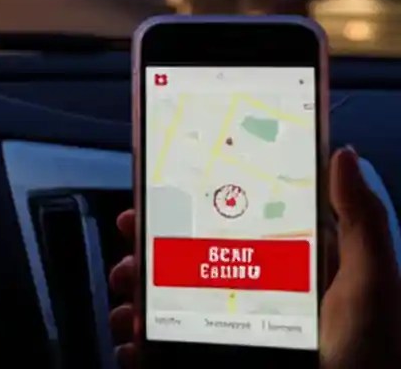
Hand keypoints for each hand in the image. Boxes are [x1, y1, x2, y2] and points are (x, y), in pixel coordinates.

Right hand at [108, 147, 400, 368]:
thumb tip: (341, 154)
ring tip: (130, 304)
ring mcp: (226, 332)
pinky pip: (160, 348)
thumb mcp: (370, 284)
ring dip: (134, 295)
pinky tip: (135, 342)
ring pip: (163, 301)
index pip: (225, 223)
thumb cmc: (367, 355)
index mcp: (284, 266)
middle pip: (182, 259)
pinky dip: (136, 343)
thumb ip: (360, 221)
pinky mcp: (203, 358)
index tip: (154, 195)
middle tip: (130, 246)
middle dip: (145, 249)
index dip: (185, 205)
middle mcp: (250, 295)